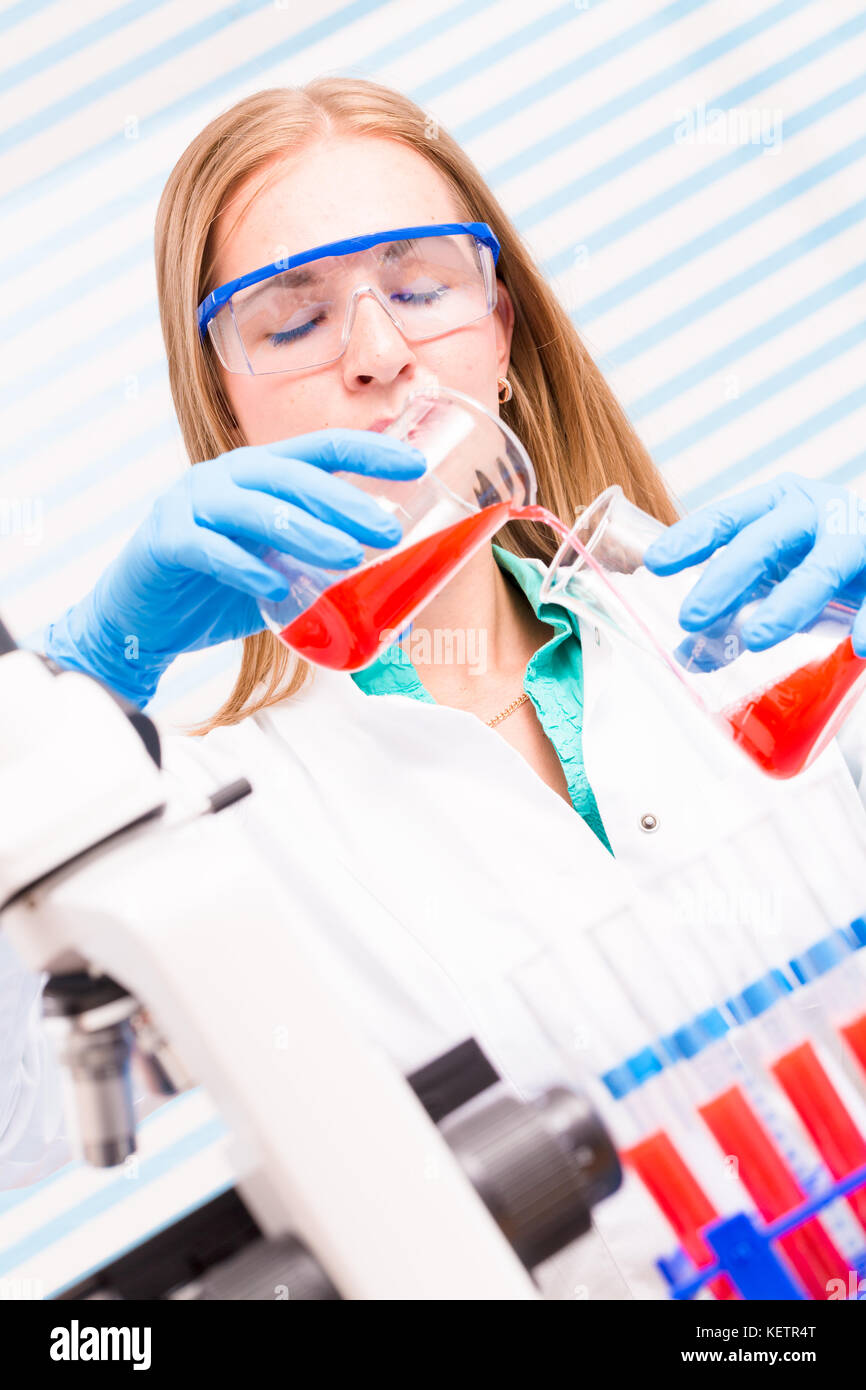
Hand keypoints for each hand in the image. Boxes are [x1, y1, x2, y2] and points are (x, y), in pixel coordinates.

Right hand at [43, 429, 426, 705]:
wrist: (143, 618)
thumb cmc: (221, 590)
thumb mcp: (281, 572)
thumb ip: (324, 573)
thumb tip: (403, 605)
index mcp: (261, 473)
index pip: (322, 449)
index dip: (369, 453)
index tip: (417, 467)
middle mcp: (227, 477)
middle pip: (293, 477)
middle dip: (346, 501)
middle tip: (389, 530)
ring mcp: (191, 504)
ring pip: (255, 509)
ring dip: (306, 532)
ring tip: (349, 557)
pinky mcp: (166, 541)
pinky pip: (208, 548)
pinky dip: (244, 568)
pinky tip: (274, 588)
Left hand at [643, 472, 865, 656]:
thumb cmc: (820, 560)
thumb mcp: (774, 578)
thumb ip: (734, 612)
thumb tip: (688, 655)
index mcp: (776, 505)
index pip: (725, 519)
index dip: (690, 539)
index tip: (654, 562)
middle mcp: (813, 510)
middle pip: (763, 540)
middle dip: (725, 578)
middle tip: (690, 616)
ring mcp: (854, 533)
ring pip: (820, 567)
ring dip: (787, 604)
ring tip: (756, 639)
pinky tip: (858, 644)